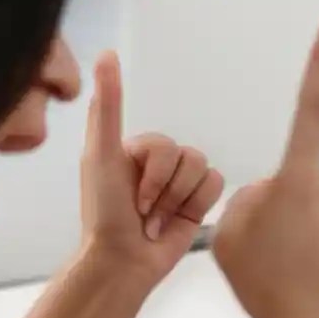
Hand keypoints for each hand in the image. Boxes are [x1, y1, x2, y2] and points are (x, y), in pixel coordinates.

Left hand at [80, 51, 223, 282]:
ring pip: (202, 168)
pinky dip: (198, 203)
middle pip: (186, 155)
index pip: (164, 144)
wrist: (125, 263)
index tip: (133, 197)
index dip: (154, 173)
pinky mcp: (197, 200)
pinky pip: (217, 183)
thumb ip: (108, 105)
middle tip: (144, 212)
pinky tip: (180, 220)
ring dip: (179, 201)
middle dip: (166, 191)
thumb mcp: (101, 155)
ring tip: (157, 221)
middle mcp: (156, 162)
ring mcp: (178, 182)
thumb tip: (106, 54)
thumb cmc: (106, 214)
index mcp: (134, 149)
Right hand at [212, 14, 318, 317]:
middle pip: (299, 183)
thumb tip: (271, 195)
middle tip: (276, 259)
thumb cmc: (272, 294)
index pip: (307, 107)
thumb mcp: (227, 241)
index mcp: (296, 182)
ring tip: (300, 275)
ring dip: (310, 232)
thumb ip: (243, 202)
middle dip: (286, 210)